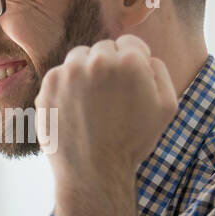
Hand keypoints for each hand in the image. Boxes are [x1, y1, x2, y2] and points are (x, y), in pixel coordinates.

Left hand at [35, 36, 176, 185]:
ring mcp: (69, 72)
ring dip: (85, 73)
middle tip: (110, 98)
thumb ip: (159, 70)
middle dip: (108, 67)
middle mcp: (97, 61)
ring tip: (92, 104)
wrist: (94, 173)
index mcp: (129, 62)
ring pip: (79, 58)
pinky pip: (60, 75)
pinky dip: (66, 88)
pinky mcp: (48, 86)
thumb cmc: (133, 142)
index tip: (128, 83)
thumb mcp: (166, 107)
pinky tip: (76, 111)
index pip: (129, 42)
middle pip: (103, 49)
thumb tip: (144, 55)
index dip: (132, 62)